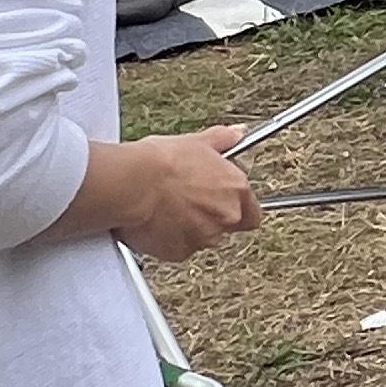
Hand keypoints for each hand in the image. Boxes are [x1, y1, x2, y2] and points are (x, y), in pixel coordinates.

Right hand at [91, 125, 260, 261]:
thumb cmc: (162, 162)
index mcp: (236, 190)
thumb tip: (236, 134)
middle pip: (228, 226)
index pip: (253, 212)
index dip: (238, 207)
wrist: (133, 184)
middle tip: (189, 200)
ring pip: (202, 238)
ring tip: (168, 208)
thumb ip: (223, 140)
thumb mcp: (197, 141)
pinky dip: (169, 239)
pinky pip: (178, 248)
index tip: (223, 199)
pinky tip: (156, 221)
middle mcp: (226, 217)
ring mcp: (204, 237)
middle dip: (212, 217)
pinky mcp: (179, 252)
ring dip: (191, 227)